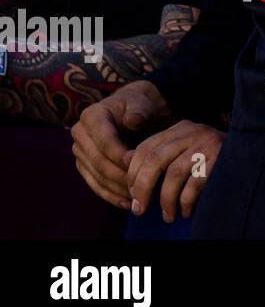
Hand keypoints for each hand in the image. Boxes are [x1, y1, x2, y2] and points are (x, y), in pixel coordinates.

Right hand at [70, 81, 171, 209]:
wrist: (135, 110)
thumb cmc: (140, 106)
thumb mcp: (142, 104)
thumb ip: (139, 111)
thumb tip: (132, 121)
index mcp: (91, 116)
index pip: (105, 141)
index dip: (121, 155)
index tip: (139, 164)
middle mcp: (79, 133)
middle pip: (99, 161)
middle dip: (120, 176)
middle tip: (140, 187)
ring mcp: (79, 151)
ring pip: (96, 176)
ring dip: (117, 189)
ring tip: (137, 198)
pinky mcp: (83, 165)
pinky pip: (94, 183)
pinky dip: (110, 195)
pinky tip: (126, 203)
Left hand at [126, 120, 224, 221]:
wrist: (251, 153)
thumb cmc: (211, 159)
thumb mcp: (183, 150)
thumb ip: (158, 154)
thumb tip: (125, 162)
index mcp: (181, 128)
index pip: (146, 147)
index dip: (134, 173)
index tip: (132, 195)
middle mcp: (194, 131)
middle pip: (156, 159)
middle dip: (143, 188)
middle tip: (139, 210)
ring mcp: (208, 144)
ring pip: (174, 173)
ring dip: (165, 200)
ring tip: (167, 216)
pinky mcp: (221, 159)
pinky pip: (194, 184)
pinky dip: (185, 202)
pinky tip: (185, 212)